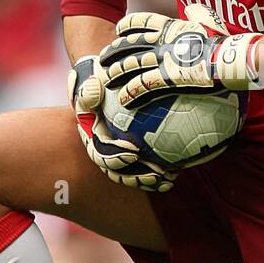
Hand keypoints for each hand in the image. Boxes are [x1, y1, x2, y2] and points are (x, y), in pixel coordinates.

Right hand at [67, 55, 175, 191]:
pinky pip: (145, 170)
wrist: (111, 85)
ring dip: (149, 180)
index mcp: (92, 137)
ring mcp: (120, 155)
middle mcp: (104, 151)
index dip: (114, 157)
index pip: (100, 153)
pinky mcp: (136, 157)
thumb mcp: (90, 82)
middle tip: (154, 175)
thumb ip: (88, 88)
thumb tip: (93, 89)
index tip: (133, 153)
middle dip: (135, 176)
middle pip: (117, 171)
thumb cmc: (100, 82)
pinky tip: (174, 176)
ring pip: (132, 175)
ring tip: (168, 179)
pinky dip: (158, 176)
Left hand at [98, 5, 260, 109]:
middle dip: (114, 51)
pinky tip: (123, 100)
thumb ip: (198, 14)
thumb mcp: (209, 21)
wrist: (229, 58)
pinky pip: (143, 85)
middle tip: (103, 57)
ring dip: (116, 72)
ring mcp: (162, 60)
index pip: (142, 22)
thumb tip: (193, 9)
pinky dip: (131, 92)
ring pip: (130, 65)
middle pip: (129, 45)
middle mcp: (162, 43)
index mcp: (170, 28)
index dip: (128, 25)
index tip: (119, 30)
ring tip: (106, 79)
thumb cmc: (224, 42)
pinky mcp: (166, 78)